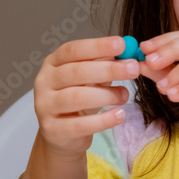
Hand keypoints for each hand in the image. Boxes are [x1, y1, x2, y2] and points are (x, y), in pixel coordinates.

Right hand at [32, 36, 140, 159]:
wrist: (63, 134)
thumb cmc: (78, 98)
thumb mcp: (89, 78)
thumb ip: (102, 64)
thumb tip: (125, 51)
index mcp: (53, 63)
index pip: (73, 50)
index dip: (97, 46)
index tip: (122, 45)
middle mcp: (45, 82)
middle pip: (76, 72)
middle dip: (108, 69)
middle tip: (133, 68)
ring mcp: (45, 106)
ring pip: (77, 97)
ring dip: (107, 95)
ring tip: (125, 95)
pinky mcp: (52, 130)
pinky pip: (79, 125)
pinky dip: (103, 120)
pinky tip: (119, 115)